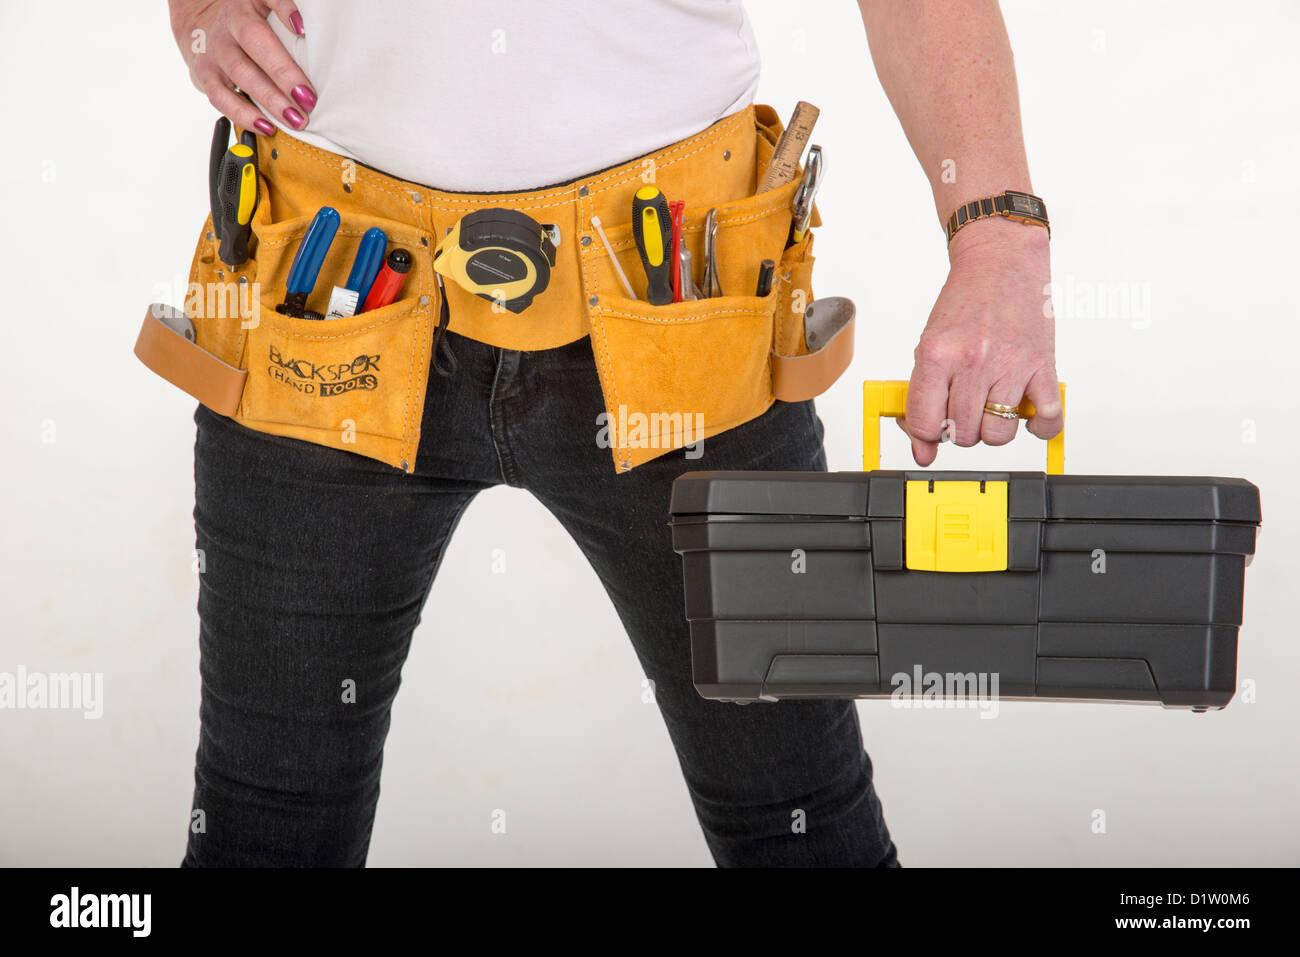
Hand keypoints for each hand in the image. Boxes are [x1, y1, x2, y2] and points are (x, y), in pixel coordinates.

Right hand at [169, 0, 315, 135]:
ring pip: (240, 74)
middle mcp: (229, 26)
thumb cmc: (246, 24)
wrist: (200, 27)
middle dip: (284, 73)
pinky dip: (244, 115)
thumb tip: (307, 29)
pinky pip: (221, 98)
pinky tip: (266, 126)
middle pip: (254, 44)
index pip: (267, 2)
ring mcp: (215, 51)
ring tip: (294, 118)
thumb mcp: (263, 9)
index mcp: (247, 6)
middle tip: (308, 99)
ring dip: (270, 100)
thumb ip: (283, 14)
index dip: (284, 11)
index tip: (303, 30)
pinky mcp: (204, 75)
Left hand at [901, 217, 1062, 465]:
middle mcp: (974, 361)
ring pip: (997, 435)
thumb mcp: (929, 346)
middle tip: (964, 408)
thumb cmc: (964, 304)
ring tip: (991, 407)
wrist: (1001, 262)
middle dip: (960, 430)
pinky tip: (1026, 414)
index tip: (932, 427)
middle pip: (963, 435)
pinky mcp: (1043, 365)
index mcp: (938, 355)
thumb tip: (922, 452)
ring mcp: (1011, 365)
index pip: (926, 423)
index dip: (926, 434)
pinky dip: (1038, 427)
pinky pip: (1047, 419)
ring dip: (993, 430)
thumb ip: (922, 397)